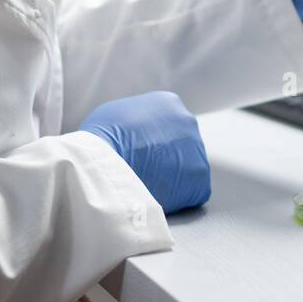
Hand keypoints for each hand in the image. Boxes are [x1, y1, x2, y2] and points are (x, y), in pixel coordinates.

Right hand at [79, 91, 210, 214]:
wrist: (107, 162)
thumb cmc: (102, 138)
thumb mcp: (117, 113)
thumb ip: (136, 119)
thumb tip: (137, 132)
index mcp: (169, 103)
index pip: (168, 123)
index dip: (153, 141)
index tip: (141, 152)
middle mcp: (188, 122)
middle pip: (181, 144)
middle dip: (166, 158)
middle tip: (145, 170)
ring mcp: (197, 150)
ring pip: (187, 169)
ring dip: (172, 178)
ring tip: (148, 185)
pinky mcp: (200, 180)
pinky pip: (192, 192)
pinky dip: (177, 199)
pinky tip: (158, 197)